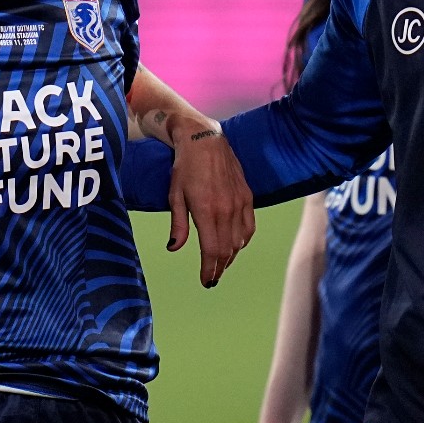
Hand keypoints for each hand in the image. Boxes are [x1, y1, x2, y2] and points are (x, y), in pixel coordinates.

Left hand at [165, 117, 255, 286]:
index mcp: (206, 211)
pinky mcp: (247, 196)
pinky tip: (235, 245)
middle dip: (219, 267)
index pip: (211, 251)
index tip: (206, 282)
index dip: (209, 270)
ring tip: (221, 263)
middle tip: (212, 277)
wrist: (205, 140)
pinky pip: (249, 227)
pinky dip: (242, 240)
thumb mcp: (175, 196)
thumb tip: (174, 248)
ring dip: (230, 256)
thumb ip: (177, 225)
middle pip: (227, 250)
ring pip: (239, 241)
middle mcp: (226, 209)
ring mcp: (239, 203)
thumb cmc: (185, 167)